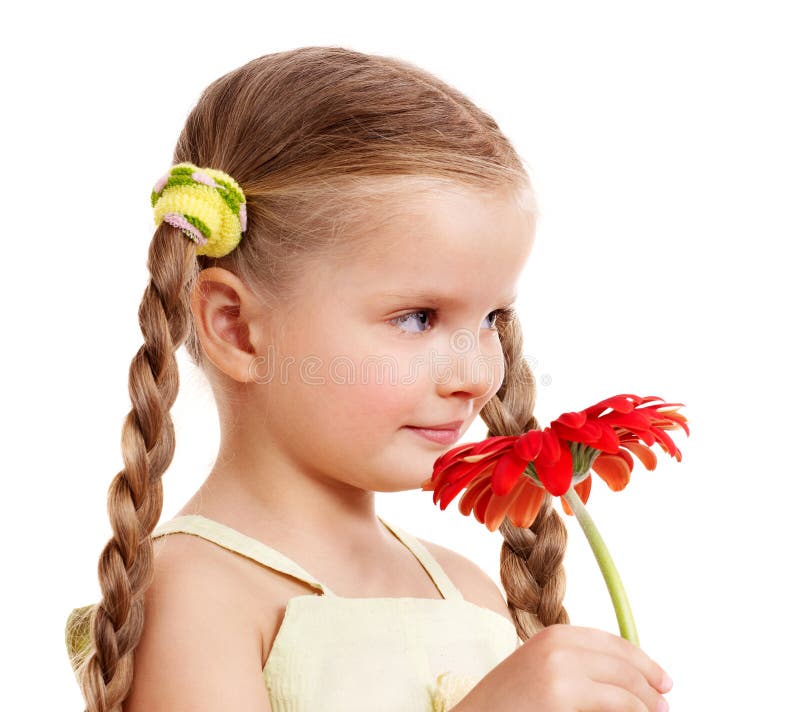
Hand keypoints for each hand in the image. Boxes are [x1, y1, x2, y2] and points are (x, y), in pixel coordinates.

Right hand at [451, 624, 671, 710]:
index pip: (612, 643)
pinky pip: (616, 704)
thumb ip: (576, 668)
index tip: (662, 679)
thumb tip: (624, 682)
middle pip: (623, 661)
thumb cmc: (508, 705)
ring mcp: (560, 668)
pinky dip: (633, 711)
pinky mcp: (561, 694)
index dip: (643, 661)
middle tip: (666, 702)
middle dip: (650, 683)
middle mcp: (559, 643)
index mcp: (555, 635)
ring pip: (624, 684)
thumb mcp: (542, 673)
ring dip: (646, 703)